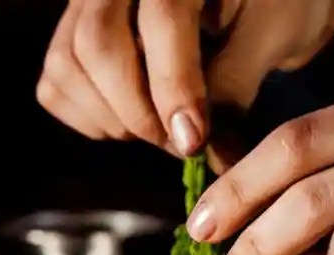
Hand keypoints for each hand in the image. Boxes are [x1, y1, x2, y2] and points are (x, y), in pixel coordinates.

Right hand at [36, 0, 333, 160]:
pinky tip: (134, 121)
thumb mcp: (274, 35)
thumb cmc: (277, 1)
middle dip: (138, 111)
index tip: (192, 142)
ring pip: (67, 64)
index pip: (160, 17)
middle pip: (97, 42)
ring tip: (162, 132)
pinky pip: (56, 80)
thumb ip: (235, 91)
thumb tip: (212, 160)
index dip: (173, 87)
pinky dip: (88, 116)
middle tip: (182, 145)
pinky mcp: (74, 29)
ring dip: (112, 118)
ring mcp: (90, 0)